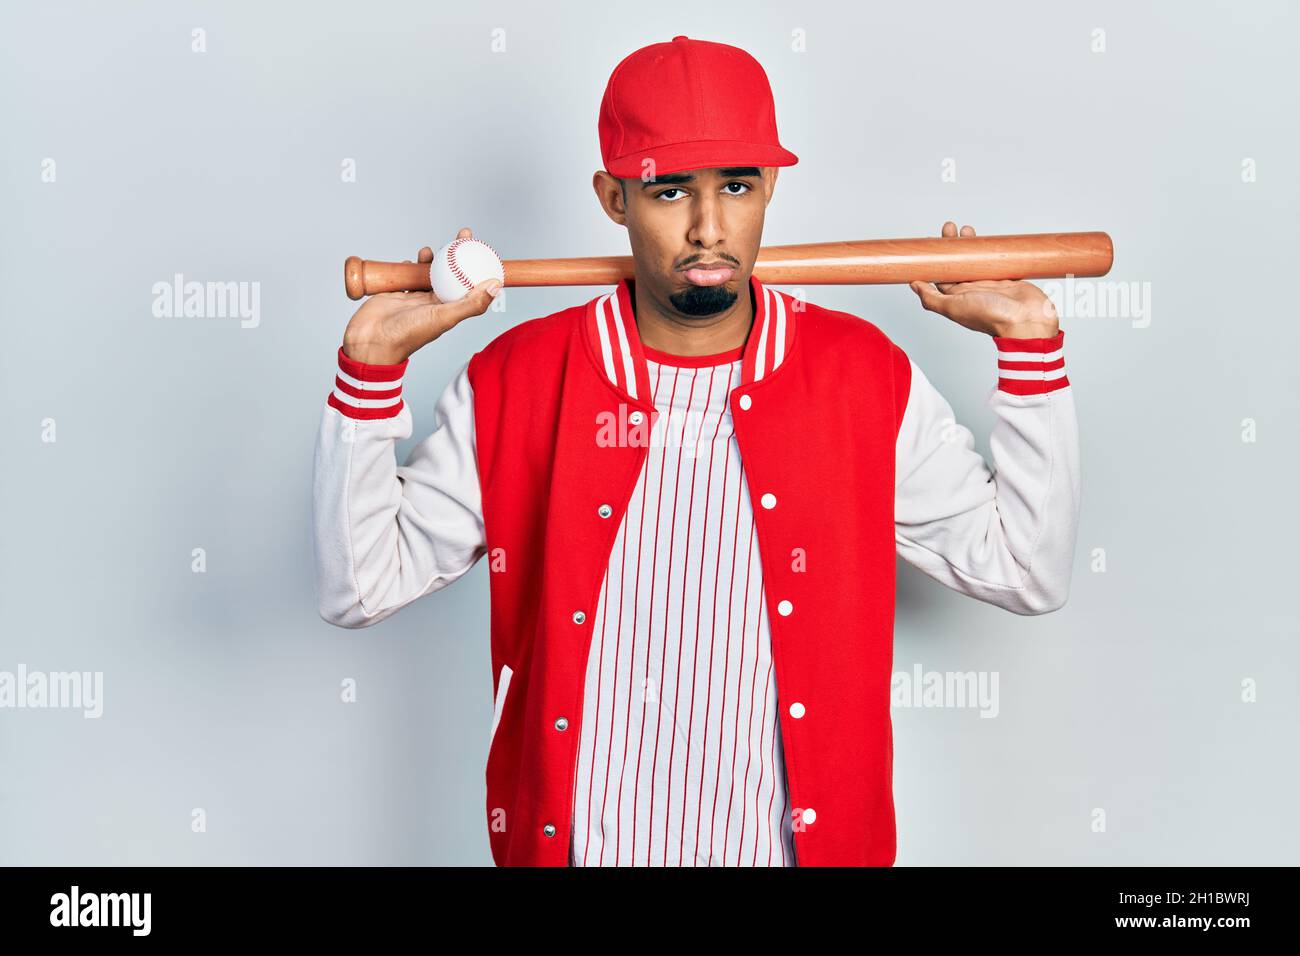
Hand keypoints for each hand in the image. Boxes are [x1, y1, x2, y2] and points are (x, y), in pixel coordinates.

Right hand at [341, 226, 500, 364]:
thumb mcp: (444, 317)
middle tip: (463, 234)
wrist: (372, 341)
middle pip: (451, 274)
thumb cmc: (408, 334)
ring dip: (431, 260)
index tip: (483, 248)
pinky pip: (406, 276)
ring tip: (428, 251)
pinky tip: (409, 262)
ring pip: (428, 273)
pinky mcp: (397, 294)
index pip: (469, 285)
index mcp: (449, 310)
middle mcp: (434, 304)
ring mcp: (415, 299)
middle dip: (458, 254)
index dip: (478, 267)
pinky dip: (409, 267)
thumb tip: (496, 286)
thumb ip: (470, 304)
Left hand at [909, 221, 1059, 338]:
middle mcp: (971, 290)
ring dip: (969, 245)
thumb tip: (914, 286)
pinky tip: (987, 239)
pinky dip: (990, 250)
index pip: (940, 274)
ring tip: (966, 230)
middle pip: (957, 264)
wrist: (1026, 319)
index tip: (932, 242)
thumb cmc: (991, 317)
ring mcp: (989, 283)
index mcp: (956, 297)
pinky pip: (995, 260)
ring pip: (975, 260)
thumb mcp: (954, 308)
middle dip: (952, 246)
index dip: (935, 259)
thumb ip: (932, 299)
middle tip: (949, 228)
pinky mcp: (1006, 277)